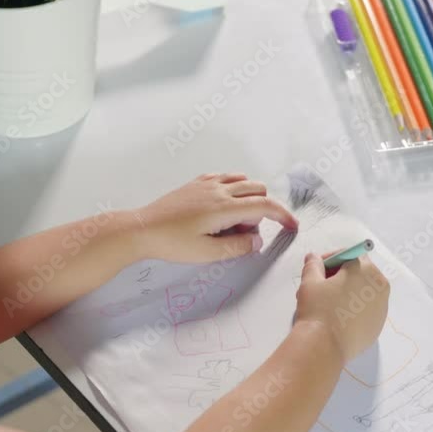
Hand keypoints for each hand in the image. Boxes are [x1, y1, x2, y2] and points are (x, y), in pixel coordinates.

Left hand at [134, 173, 297, 263]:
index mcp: (224, 207)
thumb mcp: (207, 253)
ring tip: (234, 221)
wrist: (141, 229)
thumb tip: (256, 241)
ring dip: (249, 197)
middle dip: (263, 210)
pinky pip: (225, 178)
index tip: (291, 226)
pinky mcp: (196, 183)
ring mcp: (207, 183)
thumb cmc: (171, 243)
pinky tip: (222, 206)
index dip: (283, 216)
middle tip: (246, 232)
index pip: (264, 206)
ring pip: (243, 180)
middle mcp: (219, 190)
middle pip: (257, 189)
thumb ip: (237, 247)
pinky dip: (234, 189)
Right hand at [293, 253, 389, 363]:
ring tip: (326, 304)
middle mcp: (380, 287)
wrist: (325, 346)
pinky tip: (336, 318)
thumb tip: (314, 258)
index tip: (317, 269)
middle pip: (359, 274)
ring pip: (362, 293)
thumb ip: (313, 264)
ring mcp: (382, 309)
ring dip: (346, 293)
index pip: (349, 255)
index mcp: (367, 270)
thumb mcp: (310, 281)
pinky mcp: (377, 327)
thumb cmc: (318, 308)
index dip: (331, 259)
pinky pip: (365, 311)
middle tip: (319, 286)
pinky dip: (352, 310)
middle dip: (339, 276)